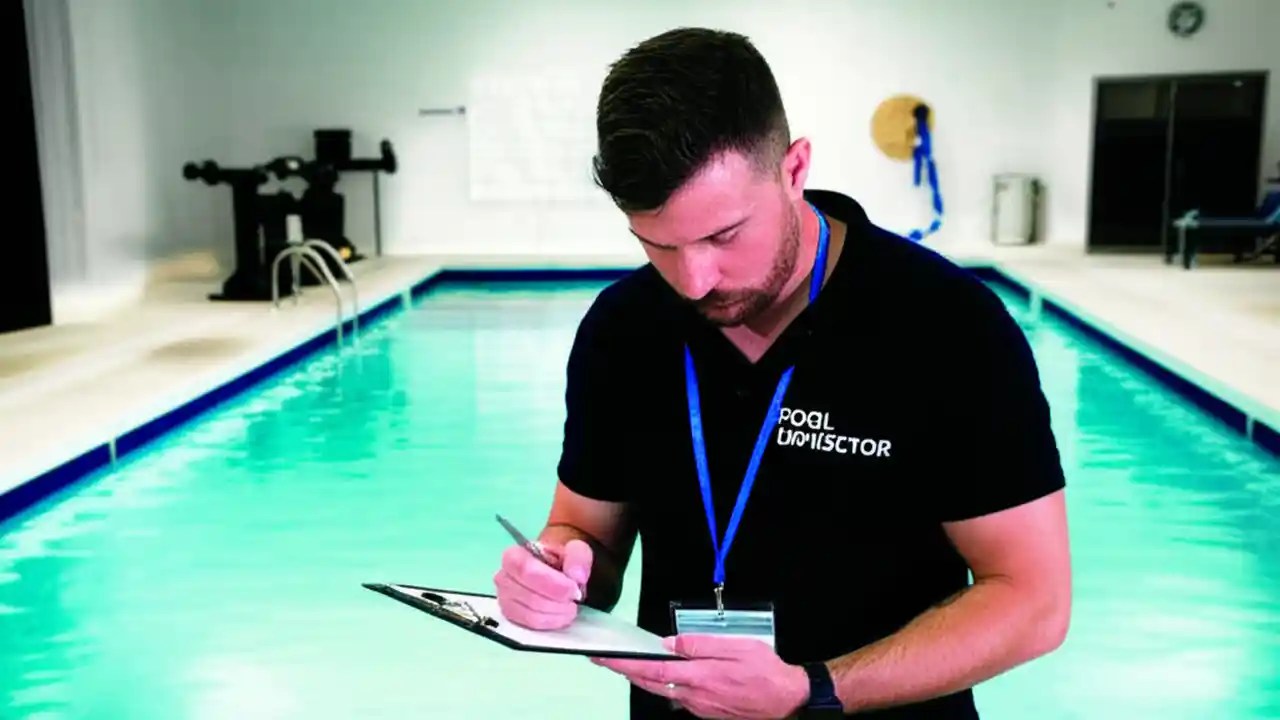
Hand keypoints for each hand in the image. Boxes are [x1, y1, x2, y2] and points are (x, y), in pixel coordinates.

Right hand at [493, 539, 590, 629]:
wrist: (552, 571)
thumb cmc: (558, 559)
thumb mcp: (574, 550)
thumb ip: (577, 556)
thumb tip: (576, 576)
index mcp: (514, 555)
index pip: (526, 570)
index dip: (552, 583)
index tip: (574, 589)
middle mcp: (503, 578)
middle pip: (530, 596)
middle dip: (558, 601)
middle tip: (575, 598)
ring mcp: (504, 599)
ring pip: (531, 614)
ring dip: (557, 613)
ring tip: (571, 606)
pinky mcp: (511, 617)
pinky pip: (532, 625)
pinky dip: (551, 622)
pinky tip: (561, 614)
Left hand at [591, 635, 809, 719]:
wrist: (786, 700)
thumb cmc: (765, 671)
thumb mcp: (735, 647)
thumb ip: (699, 644)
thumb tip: (670, 643)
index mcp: (698, 678)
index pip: (650, 669)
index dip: (623, 664)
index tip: (603, 657)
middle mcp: (693, 696)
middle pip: (649, 683)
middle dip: (623, 671)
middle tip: (602, 659)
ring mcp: (698, 707)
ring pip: (660, 691)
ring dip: (640, 678)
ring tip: (624, 664)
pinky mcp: (705, 711)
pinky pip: (675, 697)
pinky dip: (660, 684)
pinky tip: (659, 675)